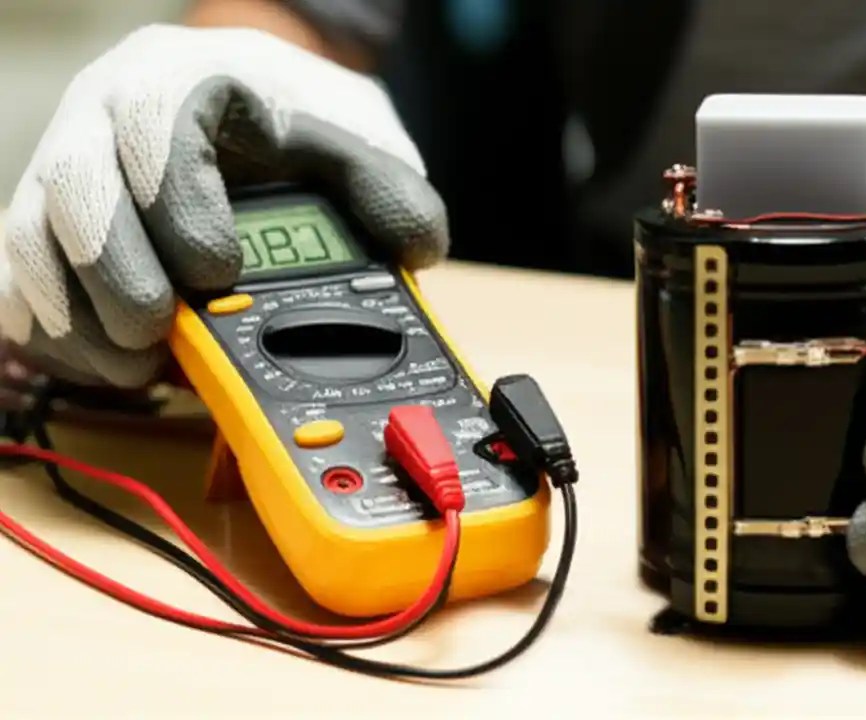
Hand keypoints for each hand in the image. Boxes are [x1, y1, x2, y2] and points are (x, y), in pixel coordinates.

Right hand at [0, 24, 445, 387]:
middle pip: (74, 185)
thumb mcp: (355, 138)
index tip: (219, 267)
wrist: (242, 116)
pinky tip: (114, 366)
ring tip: (141, 362)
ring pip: (31, 241)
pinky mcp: (44, 234)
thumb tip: (419, 247)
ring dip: (82, 317)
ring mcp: (64, 176)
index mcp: (180, 81)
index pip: (153, 119)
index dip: (177, 198)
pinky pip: (18, 286)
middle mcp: (104, 120)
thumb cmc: (290, 126)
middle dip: (118, 271)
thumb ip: (388, 187)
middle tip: (165, 329)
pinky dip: (59, 337)